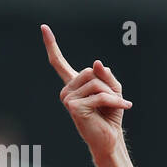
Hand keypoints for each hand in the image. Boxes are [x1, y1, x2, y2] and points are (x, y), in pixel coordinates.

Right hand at [41, 24, 131, 161]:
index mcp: (73, 85)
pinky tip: (123, 107)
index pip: (59, 63)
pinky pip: (99, 96)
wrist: (110, 139)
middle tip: (116, 99)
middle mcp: (67, 90)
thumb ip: (106, 76)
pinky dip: (114, 101)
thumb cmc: (110, 116)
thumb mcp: (113, 90)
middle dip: (108, 84)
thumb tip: (97, 63)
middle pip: (91, 72)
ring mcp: (68, 99)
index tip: (43, 28)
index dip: (51, 45)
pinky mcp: (74, 107)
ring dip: (112, 95)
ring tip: (118, 105)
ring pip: (96, 84)